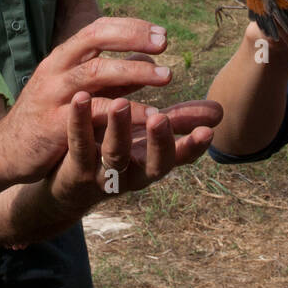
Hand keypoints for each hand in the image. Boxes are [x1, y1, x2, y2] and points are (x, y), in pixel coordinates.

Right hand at [0, 17, 177, 181]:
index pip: (97, 28)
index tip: (161, 34)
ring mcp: (52, 94)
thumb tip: (150, 61)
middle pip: (95, 39)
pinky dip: (122, 111)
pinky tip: (148, 114)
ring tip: (167, 76)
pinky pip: (93, 113)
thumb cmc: (46, 117)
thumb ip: (112, 78)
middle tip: (165, 44)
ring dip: (134, 71)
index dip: (130, 27)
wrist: (4, 151)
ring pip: (95, 72)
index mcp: (62, 58)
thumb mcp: (77, 91)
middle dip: (132, 37)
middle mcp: (56, 69)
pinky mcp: (53, 124)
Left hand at [44, 92, 219, 212]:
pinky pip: (79, 145)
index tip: (208, 130)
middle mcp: (133, 175)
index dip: (193, 147)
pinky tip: (80, 98)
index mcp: (153, 165)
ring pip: (114, 154)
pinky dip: (79, 122)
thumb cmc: (117, 153)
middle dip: (158, 143)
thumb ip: (179, 123)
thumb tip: (220, 110)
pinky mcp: (76, 170)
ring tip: (120, 103)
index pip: (179, 159)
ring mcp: (104, 176)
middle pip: (152, 164)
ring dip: (119, 129)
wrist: (68, 190)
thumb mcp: (148, 140)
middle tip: (161, 118)